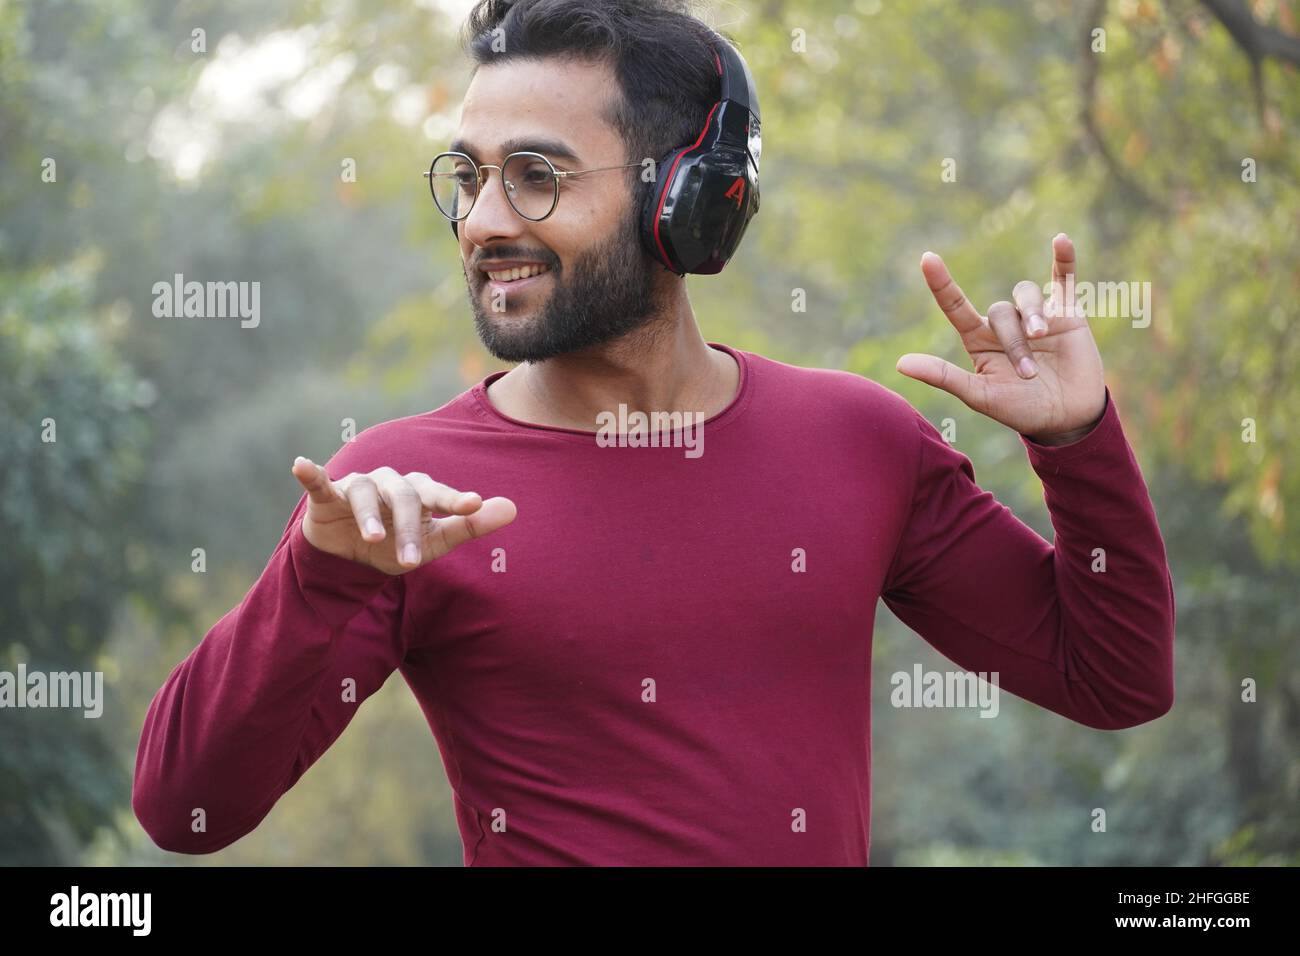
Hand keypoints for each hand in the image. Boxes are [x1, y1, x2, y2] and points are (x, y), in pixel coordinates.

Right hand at [290, 458, 516, 574]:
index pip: (439, 494)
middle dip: (408, 530)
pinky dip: (311, 474)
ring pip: (366, 494)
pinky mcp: (328, 497)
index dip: (455, 500)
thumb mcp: (435, 541)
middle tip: (410, 561)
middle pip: (404, 498)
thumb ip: (470, 525)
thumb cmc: (398, 542)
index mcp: (418, 491)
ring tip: (376, 539)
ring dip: (371, 517)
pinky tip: (302, 465)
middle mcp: (390, 483)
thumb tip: (513, 508)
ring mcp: (358, 486)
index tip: (473, 505)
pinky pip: (320, 483)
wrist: (349, 559)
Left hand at [897, 233, 1106, 442]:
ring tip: (1042, 339)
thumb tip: (900, 363)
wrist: (1067, 418)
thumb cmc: (1020, 409)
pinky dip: (1064, 260)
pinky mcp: (1066, 312)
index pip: (955, 306)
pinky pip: (1064, 278)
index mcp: (978, 339)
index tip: (927, 259)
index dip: (941, 283)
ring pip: (1025, 295)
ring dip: (1033, 316)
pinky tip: (1061, 240)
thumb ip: (944, 376)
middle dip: (1014, 341)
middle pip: (1000, 311)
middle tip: (1029, 374)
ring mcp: (1035, 315)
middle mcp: (1004, 323)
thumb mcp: (979, 395)